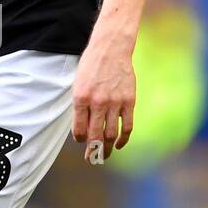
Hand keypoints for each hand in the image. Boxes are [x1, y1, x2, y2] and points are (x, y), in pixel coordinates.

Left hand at [71, 38, 134, 162]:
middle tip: (91, 159)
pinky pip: (127, 126)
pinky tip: (119, 144)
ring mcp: (115, 102)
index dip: (80, 140)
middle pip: (95, 136)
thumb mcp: (78, 84)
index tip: (81, 142)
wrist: (111, 48)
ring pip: (111, 134)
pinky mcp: (129, 101)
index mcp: (81, 98)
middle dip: (92, 151)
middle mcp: (97, 102)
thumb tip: (83, 130)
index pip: (79, 130)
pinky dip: (123, 139)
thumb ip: (80, 107)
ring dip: (107, 148)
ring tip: (104, 155)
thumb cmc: (91, 66)